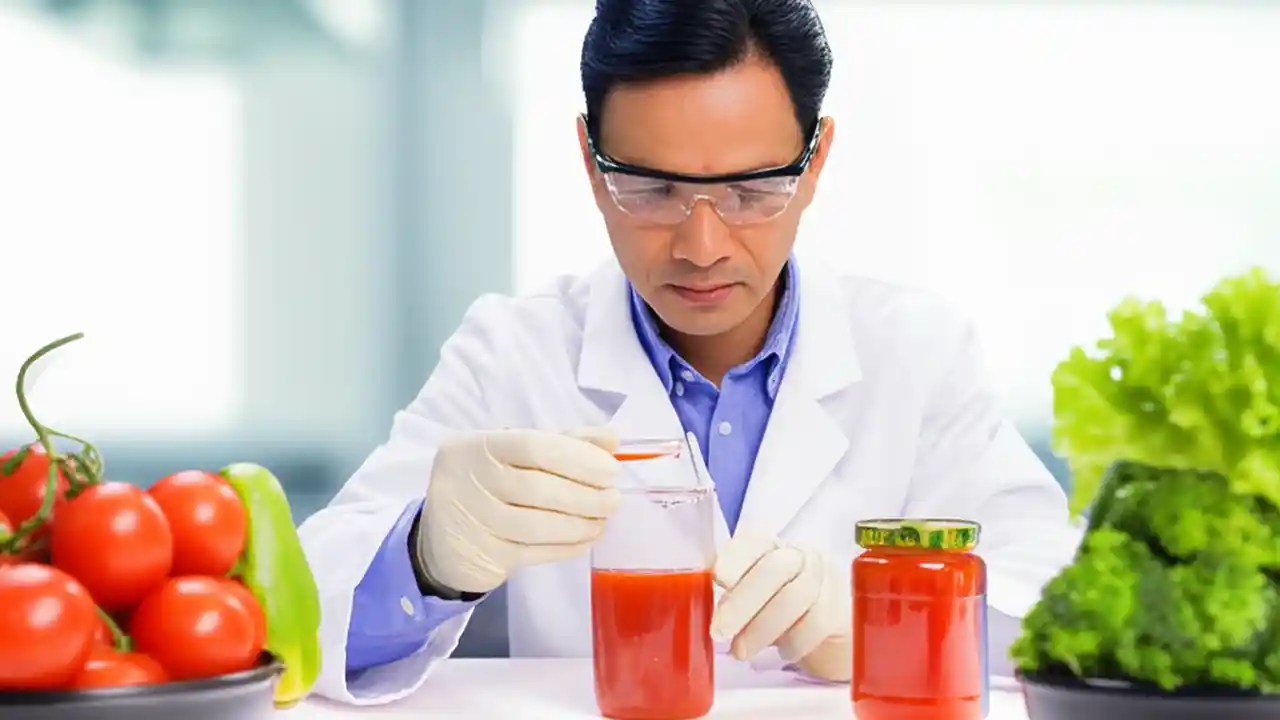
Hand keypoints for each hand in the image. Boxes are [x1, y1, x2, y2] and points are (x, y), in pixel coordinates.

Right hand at [416, 427, 621, 594]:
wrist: (442, 537)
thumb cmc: (489, 484)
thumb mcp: (517, 454)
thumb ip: (564, 442)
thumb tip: (611, 439)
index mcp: (477, 445)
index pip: (533, 445)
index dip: (578, 458)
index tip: (611, 471)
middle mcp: (467, 480)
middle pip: (536, 488)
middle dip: (585, 496)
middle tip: (613, 500)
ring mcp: (471, 521)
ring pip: (536, 526)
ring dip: (579, 524)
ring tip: (602, 521)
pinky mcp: (480, 556)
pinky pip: (533, 553)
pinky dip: (566, 547)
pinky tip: (584, 539)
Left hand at [711, 532, 851, 681]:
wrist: (831, 622)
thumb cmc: (777, 604)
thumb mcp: (752, 594)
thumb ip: (730, 594)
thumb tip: (697, 613)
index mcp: (769, 546)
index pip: (753, 541)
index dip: (735, 557)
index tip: (717, 578)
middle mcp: (798, 555)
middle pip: (774, 569)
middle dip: (742, 602)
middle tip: (719, 632)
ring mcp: (823, 578)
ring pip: (795, 597)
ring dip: (762, 629)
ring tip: (741, 652)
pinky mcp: (839, 606)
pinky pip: (817, 622)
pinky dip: (795, 641)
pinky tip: (782, 652)